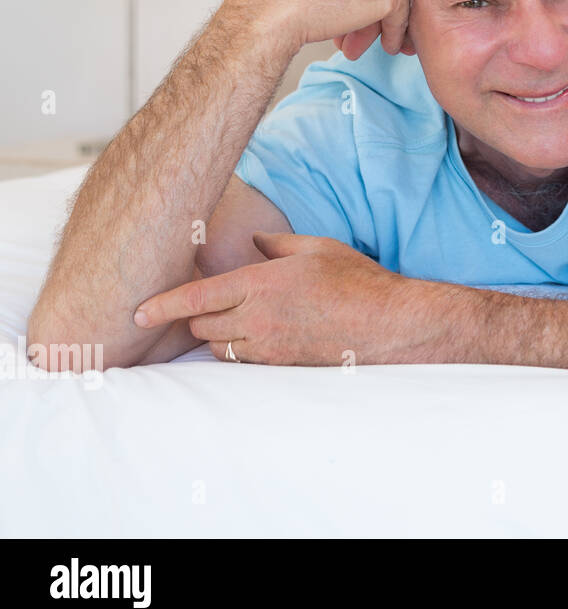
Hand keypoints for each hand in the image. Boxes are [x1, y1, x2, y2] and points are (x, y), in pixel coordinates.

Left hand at [132, 232, 418, 365]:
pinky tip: (258, 336)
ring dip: (218, 335)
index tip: (138, 312)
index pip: (196, 297)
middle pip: (201, 326)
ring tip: (236, 320)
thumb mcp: (317, 248)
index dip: (162, 306)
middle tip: (207, 305)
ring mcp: (269, 345)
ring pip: (219, 347)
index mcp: (261, 283)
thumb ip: (277, 245)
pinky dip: (240, 350)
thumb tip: (256, 242)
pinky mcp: (282, 365)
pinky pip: (244, 361)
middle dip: (197, 317)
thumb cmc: (357, 281)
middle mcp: (258, 317)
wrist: (388, 325)